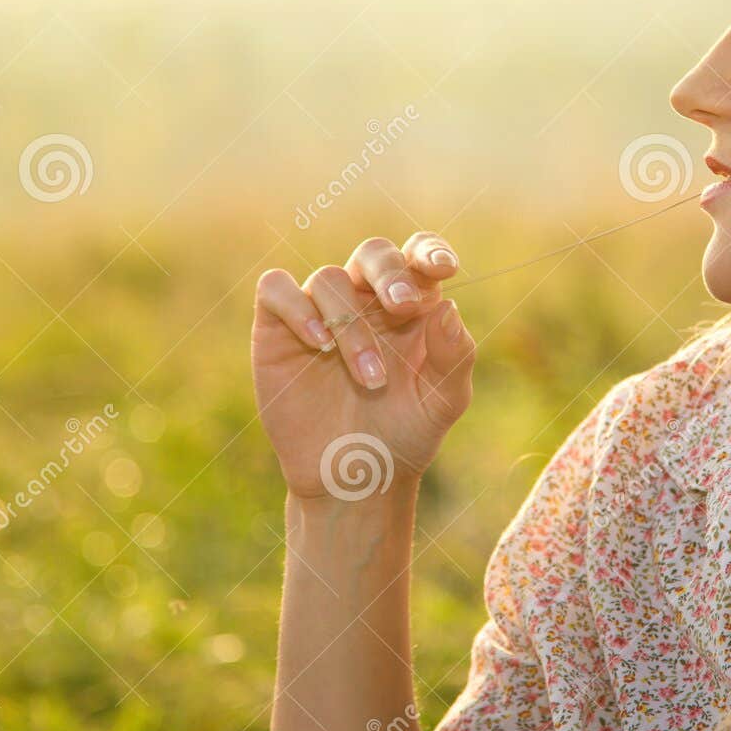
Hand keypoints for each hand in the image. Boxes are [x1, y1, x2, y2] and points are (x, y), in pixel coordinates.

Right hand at [252, 232, 474, 500]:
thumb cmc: (404, 436)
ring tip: (370, 379)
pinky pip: (276, 289)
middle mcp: (365, 302)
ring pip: (328, 280)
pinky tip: (318, 342)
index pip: (418, 257)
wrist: (354, 481)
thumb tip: (448, 306)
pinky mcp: (278, 330)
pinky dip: (296, 306)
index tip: (443, 268)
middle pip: (373, 254)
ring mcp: (320, 313)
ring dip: (351, 326)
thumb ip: (454, 355)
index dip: (428, 249)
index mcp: (411, 308)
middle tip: (404, 307)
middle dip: (390, 273)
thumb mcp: (443, 402)